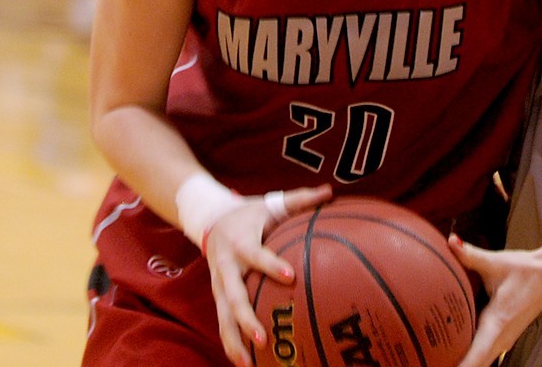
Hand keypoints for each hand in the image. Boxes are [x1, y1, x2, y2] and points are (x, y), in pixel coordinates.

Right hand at [206, 184, 332, 366]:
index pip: (255, 255)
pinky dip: (232, 344)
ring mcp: (218, 285)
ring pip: (223, 317)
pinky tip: (246, 363)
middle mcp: (225, 267)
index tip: (289, 276)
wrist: (210, 220)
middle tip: (264, 337)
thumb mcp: (270, 203)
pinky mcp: (218, 297)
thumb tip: (330, 192)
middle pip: (233, 296)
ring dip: (235, 340)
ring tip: (249, 363)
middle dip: (246, 318)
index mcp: (240, 242)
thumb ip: (300, 199)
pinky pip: (223, 323)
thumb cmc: (250, 214)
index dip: (270, 265)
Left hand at [448, 236, 541, 366]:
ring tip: (439, 360)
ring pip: (482, 362)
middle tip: (432, 363)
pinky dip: (471, 358)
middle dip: (455, 366)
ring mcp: (504, 340)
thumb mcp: (495, 262)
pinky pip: (485, 354)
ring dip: (464, 363)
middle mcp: (501, 337)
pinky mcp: (504, 337)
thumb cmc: (524, 270)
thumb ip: (470, 255)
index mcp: (497, 322)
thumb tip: (450, 241)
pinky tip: (454, 352)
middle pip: (477, 365)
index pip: (477, 356)